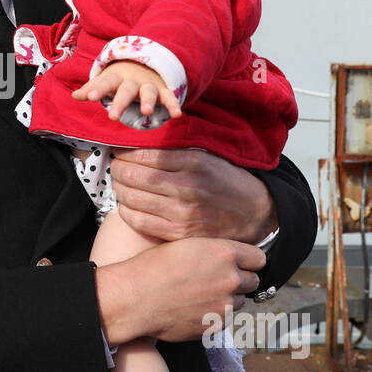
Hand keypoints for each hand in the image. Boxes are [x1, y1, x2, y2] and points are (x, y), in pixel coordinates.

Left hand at [72, 61, 181, 123]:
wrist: (148, 60)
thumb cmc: (122, 76)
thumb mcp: (106, 80)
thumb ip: (91, 89)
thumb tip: (74, 96)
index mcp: (116, 77)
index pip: (105, 82)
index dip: (97, 89)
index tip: (89, 97)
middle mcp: (132, 80)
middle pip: (126, 90)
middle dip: (120, 102)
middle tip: (112, 117)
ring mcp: (148, 84)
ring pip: (148, 92)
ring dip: (147, 101)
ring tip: (146, 112)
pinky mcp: (163, 90)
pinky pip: (169, 97)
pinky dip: (173, 104)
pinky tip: (177, 114)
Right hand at [97, 237, 264, 344]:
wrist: (136, 298)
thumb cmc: (154, 267)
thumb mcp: (187, 245)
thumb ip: (215, 251)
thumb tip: (228, 257)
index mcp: (225, 253)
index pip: (259, 258)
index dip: (249, 261)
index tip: (242, 263)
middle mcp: (231, 279)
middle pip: (253, 281)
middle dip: (240, 280)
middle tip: (217, 279)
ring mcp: (226, 305)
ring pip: (240, 301)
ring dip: (228, 298)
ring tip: (201, 294)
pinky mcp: (216, 325)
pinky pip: (225, 318)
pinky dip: (215, 314)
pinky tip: (194, 308)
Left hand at [110, 147, 277, 243]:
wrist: (254, 213)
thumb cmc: (227, 181)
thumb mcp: (207, 155)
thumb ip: (177, 148)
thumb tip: (142, 138)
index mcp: (193, 162)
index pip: (144, 154)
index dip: (125, 152)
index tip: (120, 151)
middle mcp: (186, 187)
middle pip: (133, 175)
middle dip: (118, 169)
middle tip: (116, 167)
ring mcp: (181, 213)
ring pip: (132, 198)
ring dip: (119, 189)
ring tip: (120, 183)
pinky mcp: (178, 233)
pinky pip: (139, 221)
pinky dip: (126, 210)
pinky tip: (127, 203)